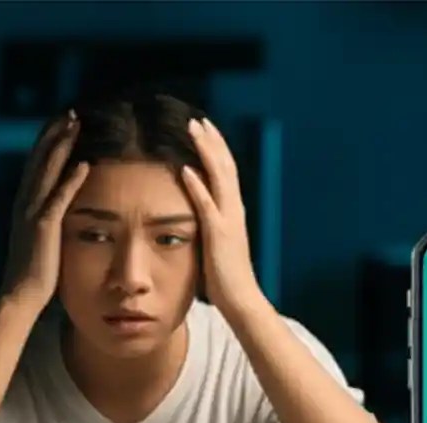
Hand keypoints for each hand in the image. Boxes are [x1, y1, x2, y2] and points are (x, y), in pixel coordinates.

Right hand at [0, 110, 89, 312]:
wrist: (19, 298)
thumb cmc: (36, 274)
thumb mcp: (42, 240)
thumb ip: (49, 221)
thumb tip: (62, 212)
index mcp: (24, 206)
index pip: (37, 166)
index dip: (48, 142)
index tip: (61, 122)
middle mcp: (24, 204)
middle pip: (39, 160)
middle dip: (54, 134)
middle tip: (70, 111)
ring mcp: (32, 214)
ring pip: (47, 171)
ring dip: (62, 146)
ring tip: (77, 124)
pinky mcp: (44, 229)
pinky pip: (60, 199)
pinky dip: (71, 180)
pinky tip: (85, 163)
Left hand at [180, 117, 261, 315]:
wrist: (241, 299)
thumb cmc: (225, 276)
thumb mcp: (217, 242)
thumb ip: (210, 223)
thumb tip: (196, 211)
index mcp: (233, 211)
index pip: (226, 172)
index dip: (216, 149)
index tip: (204, 130)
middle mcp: (234, 210)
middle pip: (225, 167)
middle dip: (211, 142)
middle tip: (197, 120)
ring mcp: (228, 221)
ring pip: (219, 178)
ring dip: (206, 152)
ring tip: (193, 131)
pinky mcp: (219, 235)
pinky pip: (207, 205)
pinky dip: (197, 186)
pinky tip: (185, 169)